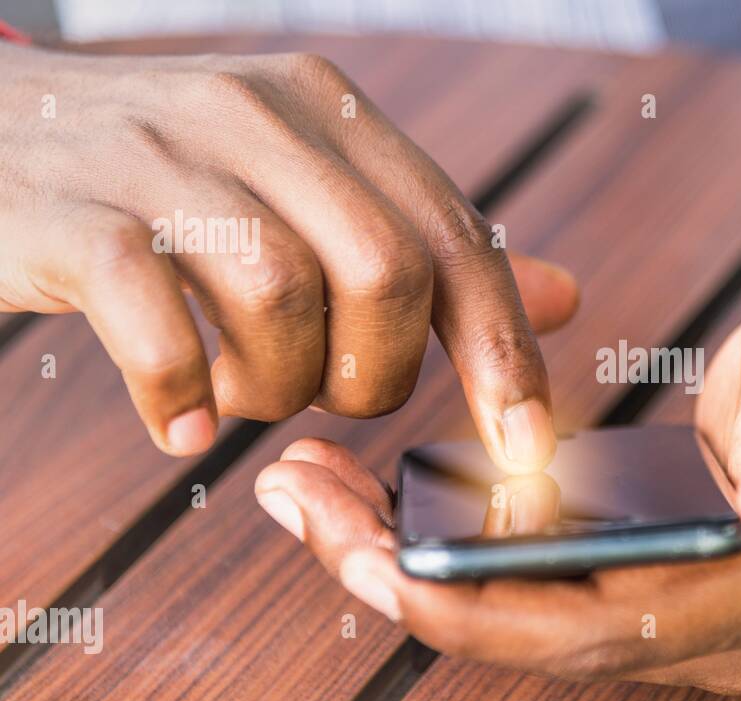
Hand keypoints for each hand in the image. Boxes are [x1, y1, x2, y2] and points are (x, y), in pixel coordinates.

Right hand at [0, 45, 576, 466]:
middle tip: (326, 391)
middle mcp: (253, 115)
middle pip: (385, 272)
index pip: (455, 235)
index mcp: (327, 110)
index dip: (502, 350)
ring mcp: (157, 158)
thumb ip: (432, 247)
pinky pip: (158, 326)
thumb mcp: (307, 190)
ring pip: (280, 300)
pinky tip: (176, 420)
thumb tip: (564, 298)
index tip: (524, 447)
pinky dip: (180, 395)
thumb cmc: (167, 184)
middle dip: (376, 373)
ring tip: (237, 390)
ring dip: (275, 389)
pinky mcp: (71, 216)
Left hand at [255, 220, 740, 693]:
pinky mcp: (674, 581)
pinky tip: (392, 498)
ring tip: (319, 492)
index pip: (612, 627)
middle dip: (417, 584)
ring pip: (538, 621)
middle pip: (552, 637)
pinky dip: (467, 550)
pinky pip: (551, 586)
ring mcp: (707, 613)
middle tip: (302, 504)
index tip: (371, 556)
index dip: (487, 606)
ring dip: (422, 566)